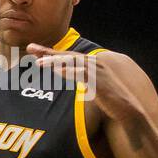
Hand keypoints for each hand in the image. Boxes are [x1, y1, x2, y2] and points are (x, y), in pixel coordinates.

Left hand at [26, 45, 146, 125]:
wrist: (128, 109)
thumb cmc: (108, 99)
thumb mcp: (90, 84)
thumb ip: (77, 76)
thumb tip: (61, 71)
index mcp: (90, 64)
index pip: (66, 56)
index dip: (49, 52)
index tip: (32, 50)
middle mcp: (94, 63)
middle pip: (66, 55)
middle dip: (47, 52)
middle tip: (30, 48)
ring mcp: (98, 72)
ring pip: (73, 63)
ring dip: (55, 61)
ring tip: (39, 62)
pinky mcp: (100, 82)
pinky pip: (83, 75)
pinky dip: (70, 72)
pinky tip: (59, 71)